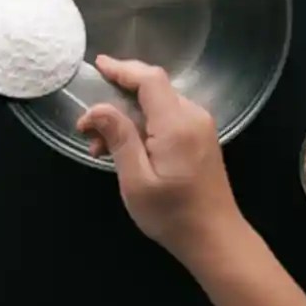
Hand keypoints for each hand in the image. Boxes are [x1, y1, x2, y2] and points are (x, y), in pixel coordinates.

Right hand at [77, 55, 245, 261]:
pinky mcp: (201, 138)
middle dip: (118, 99)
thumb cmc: (173, 215)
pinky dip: (144, 125)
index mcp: (177, 124)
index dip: (122, 69)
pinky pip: (169, 118)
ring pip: (159, 104)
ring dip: (128, 116)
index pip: (149, 79)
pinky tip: (126, 150)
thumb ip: (119, 139)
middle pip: (153, 89)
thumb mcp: (136, 181)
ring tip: (102, 147)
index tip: (98, 66)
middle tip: (89, 129)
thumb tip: (97, 108)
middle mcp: (193, 117)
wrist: (216, 239)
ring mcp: (200, 127)